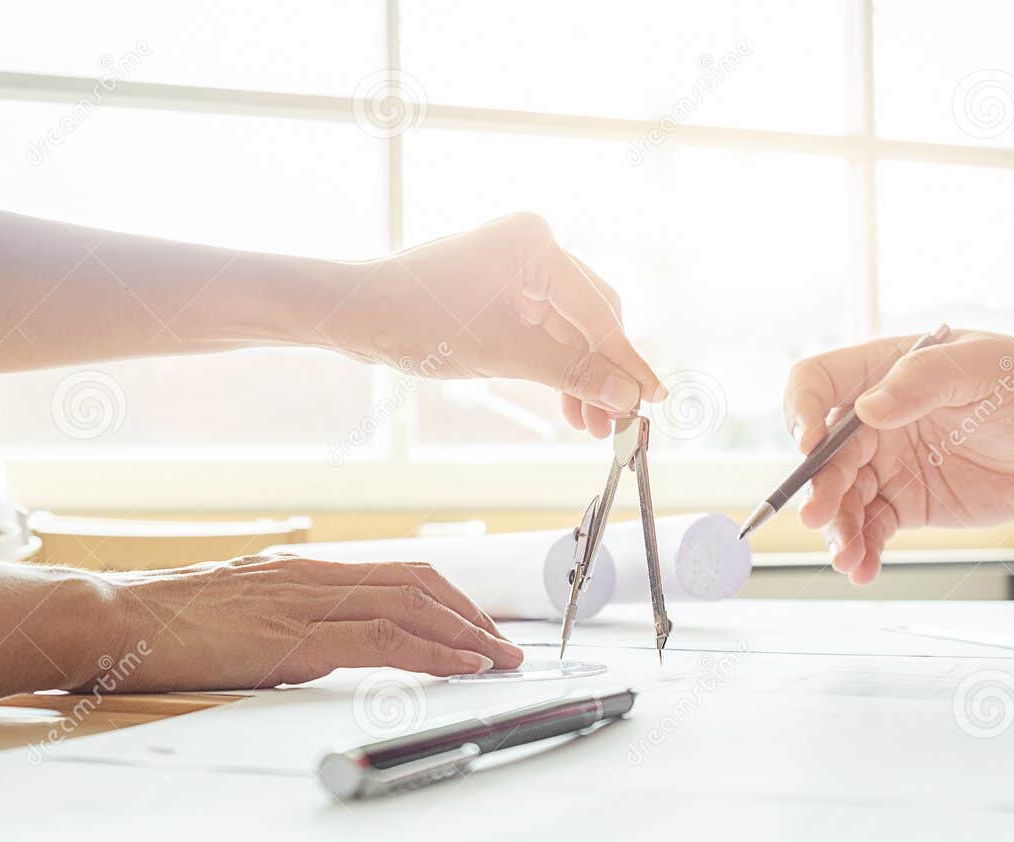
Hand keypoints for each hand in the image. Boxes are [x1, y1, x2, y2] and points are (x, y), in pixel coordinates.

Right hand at [92, 555, 524, 690]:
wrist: (113, 619)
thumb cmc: (163, 626)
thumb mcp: (239, 618)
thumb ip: (284, 626)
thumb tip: (318, 648)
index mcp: (303, 573)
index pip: (398, 575)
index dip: (449, 599)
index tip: (480, 627)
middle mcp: (314, 577)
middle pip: (419, 583)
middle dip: (472, 616)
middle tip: (508, 646)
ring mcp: (306, 601)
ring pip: (412, 607)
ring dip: (468, 635)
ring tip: (502, 660)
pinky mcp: (296, 636)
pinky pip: (384, 640)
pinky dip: (433, 651)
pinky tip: (463, 666)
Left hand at [330, 213, 662, 437]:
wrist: (358, 315)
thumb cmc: (421, 321)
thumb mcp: (506, 354)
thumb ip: (572, 373)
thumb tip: (626, 397)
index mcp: (537, 245)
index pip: (598, 311)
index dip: (627, 361)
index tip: (655, 397)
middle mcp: (533, 247)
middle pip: (591, 318)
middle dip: (604, 373)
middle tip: (620, 421)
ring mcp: (518, 267)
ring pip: (569, 330)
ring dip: (581, 378)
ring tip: (592, 426)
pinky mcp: (503, 290)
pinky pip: (544, 331)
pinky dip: (555, 367)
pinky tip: (569, 406)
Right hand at [782, 331, 1013, 581]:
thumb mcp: (980, 367)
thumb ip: (922, 380)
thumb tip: (868, 409)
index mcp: (879, 374)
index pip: (815, 382)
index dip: (801, 409)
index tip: (807, 443)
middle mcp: (872, 422)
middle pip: (823, 455)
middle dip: (817, 487)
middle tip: (818, 517)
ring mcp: (886, 465)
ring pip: (842, 500)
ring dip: (837, 530)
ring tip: (846, 558)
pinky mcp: (906, 504)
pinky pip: (872, 530)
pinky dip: (863, 551)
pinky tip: (863, 570)